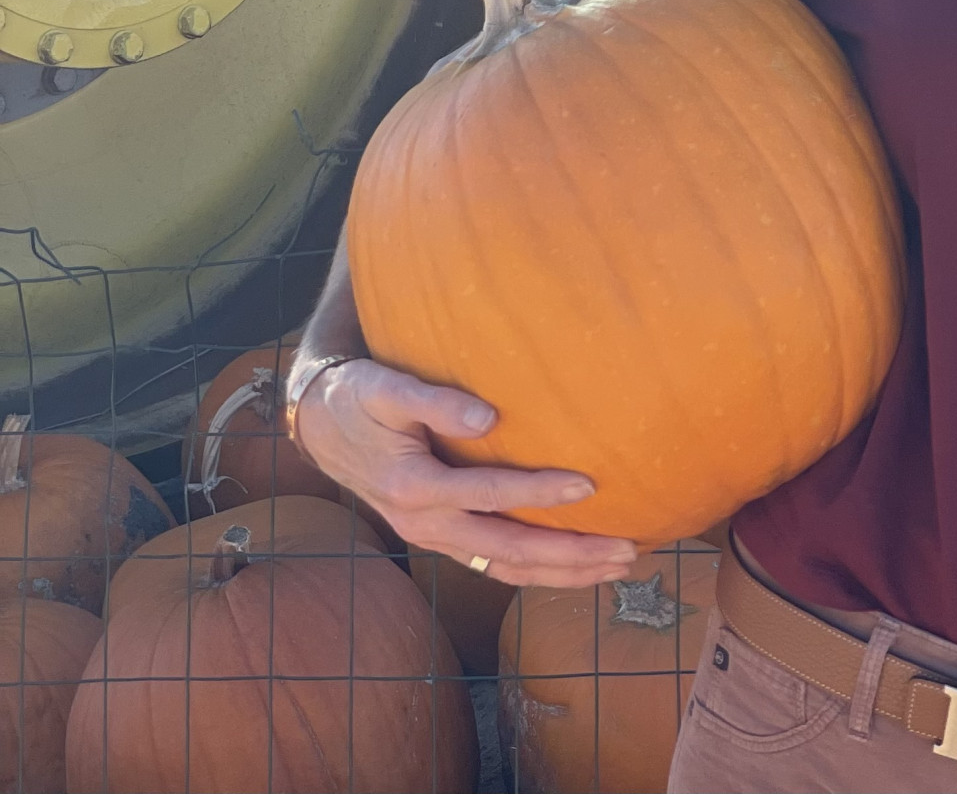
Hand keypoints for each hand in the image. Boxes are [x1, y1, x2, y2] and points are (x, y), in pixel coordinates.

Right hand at [294, 358, 637, 588]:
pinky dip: (537, 569)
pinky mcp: (443, 537)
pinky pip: (495, 562)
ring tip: (618, 566)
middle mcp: (426, 524)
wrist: (323, 427)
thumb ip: (436, 402)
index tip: (589, 486)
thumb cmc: (361, 399)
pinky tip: (575, 564)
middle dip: (570, 555)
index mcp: (414, 488)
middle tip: (627, 551)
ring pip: (506, 567)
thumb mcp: (387, 390)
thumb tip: (488, 417)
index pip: (489, 495)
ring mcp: (435, 537)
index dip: (539, 492)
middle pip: (508, 551)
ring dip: (563, 572)